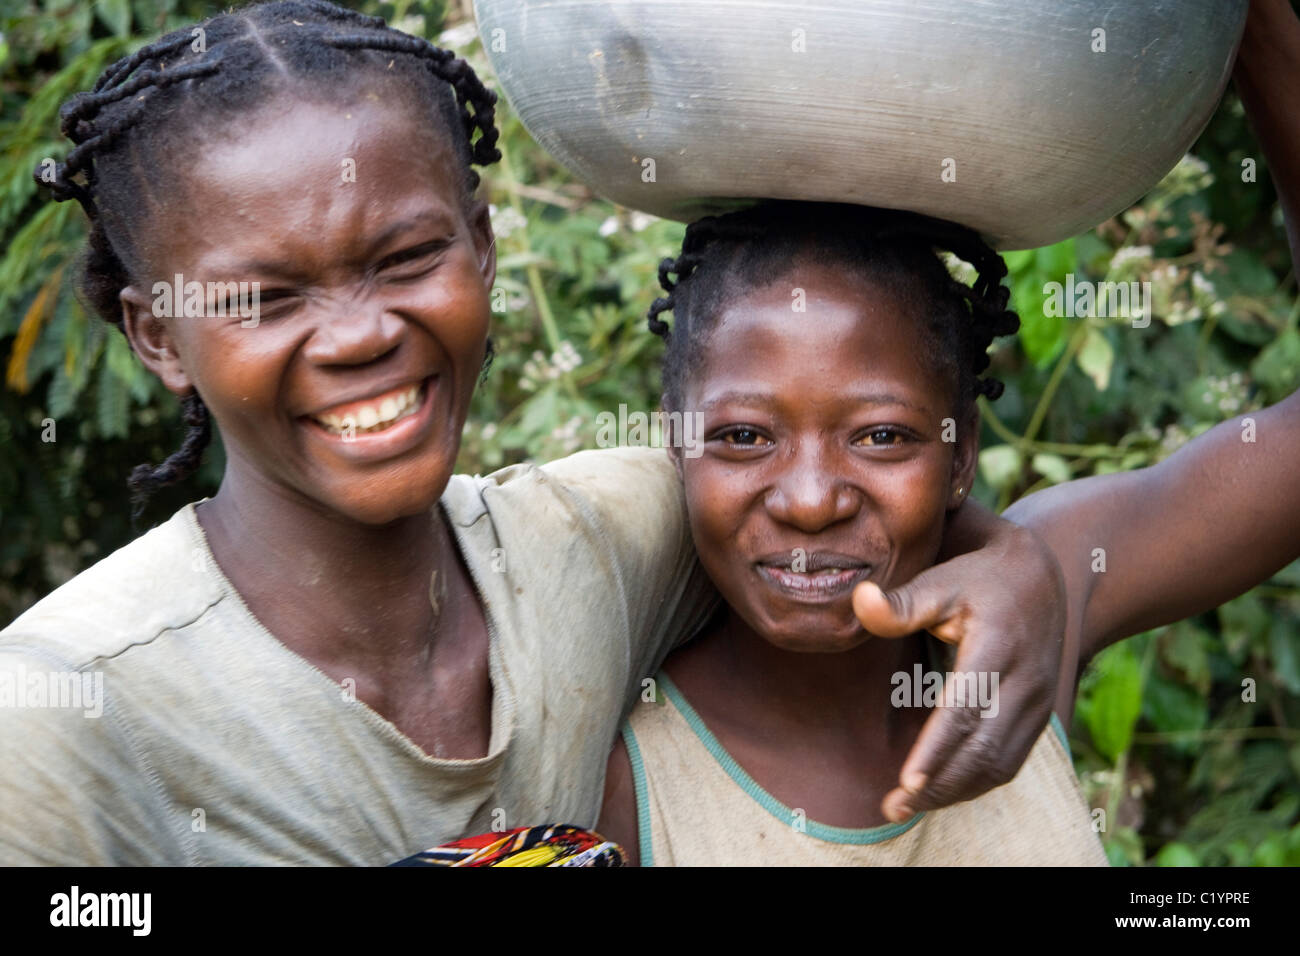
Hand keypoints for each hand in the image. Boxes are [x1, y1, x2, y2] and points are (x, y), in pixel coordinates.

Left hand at [852, 508, 1066, 821]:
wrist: (1040, 578)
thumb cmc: (978, 579)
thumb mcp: (940, 580)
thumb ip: (901, 601)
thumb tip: (859, 601)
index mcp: (999, 647)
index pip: (966, 709)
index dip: (937, 749)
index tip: (907, 781)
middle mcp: (1026, 682)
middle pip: (983, 748)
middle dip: (939, 784)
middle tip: (892, 807)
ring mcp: (1038, 703)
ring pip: (999, 764)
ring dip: (954, 791)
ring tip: (906, 807)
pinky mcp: (1039, 716)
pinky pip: (1010, 762)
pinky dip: (974, 784)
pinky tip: (939, 791)